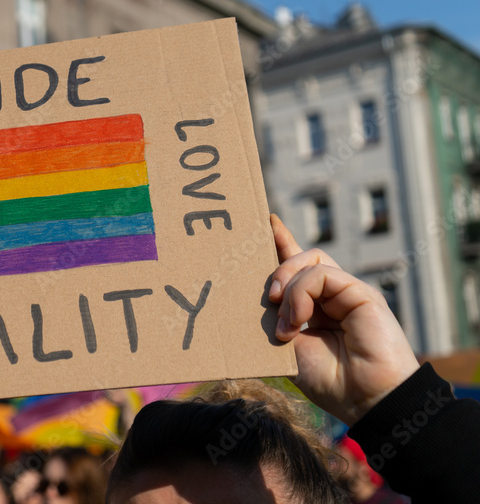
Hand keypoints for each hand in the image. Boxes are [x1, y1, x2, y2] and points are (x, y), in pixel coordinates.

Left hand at [268, 215, 419, 424]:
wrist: (365, 400)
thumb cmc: (329, 380)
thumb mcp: (289, 347)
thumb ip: (276, 318)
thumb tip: (258, 296)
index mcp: (315, 308)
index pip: (297, 266)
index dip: (281, 243)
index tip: (264, 223)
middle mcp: (332, 296)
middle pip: (301, 256)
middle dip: (276, 266)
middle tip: (267, 299)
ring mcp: (347, 292)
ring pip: (308, 260)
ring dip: (287, 285)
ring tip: (284, 321)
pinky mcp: (360, 292)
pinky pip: (321, 274)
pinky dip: (301, 293)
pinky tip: (298, 320)